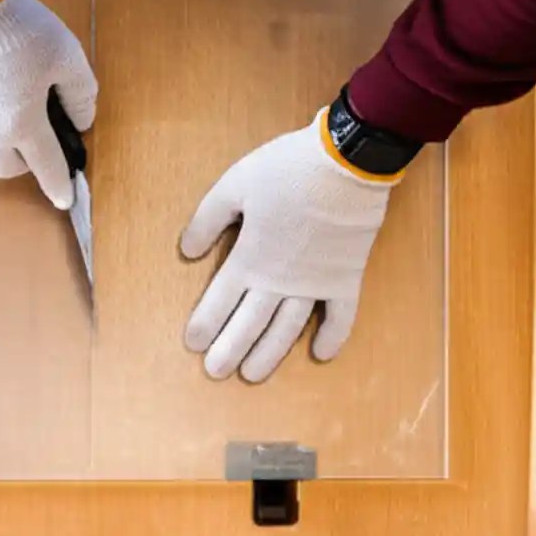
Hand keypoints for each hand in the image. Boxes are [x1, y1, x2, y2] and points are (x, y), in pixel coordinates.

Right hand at [0, 0, 96, 208]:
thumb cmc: (20, 28)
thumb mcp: (67, 56)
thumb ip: (81, 95)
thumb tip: (81, 120)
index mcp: (22, 124)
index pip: (46, 167)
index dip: (59, 185)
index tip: (65, 199)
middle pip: (5, 169)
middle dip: (23, 162)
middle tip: (34, 138)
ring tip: (4, 112)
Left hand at [181, 108, 395, 382]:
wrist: (348, 161)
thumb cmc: (287, 169)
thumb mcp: (234, 184)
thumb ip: (208, 220)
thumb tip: (187, 251)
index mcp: (249, 258)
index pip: (219, 301)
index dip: (204, 324)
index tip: (192, 344)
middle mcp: (279, 280)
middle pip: (250, 324)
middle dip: (230, 350)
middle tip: (215, 372)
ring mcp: (315, 283)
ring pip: (288, 328)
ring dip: (269, 354)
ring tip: (253, 375)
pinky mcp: (346, 277)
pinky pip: (341, 315)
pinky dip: (333, 336)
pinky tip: (321, 355)